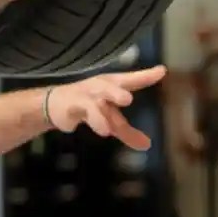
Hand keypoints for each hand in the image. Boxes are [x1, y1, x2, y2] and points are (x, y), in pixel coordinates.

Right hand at [45, 64, 165, 149]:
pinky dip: (93, 120)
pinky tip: (103, 130)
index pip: (131, 80)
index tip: (161, 71)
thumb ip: (128, 132)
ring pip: (94, 102)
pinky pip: (83, 112)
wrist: (55, 104)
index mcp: (112, 86)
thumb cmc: (88, 107)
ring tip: (108, 129)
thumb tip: (147, 145)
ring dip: (100, 113)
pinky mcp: (72, 106)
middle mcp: (99, 87)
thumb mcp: (110, 120)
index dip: (145, 76)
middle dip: (117, 92)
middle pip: (110, 86)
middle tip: (128, 100)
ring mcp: (84, 95)